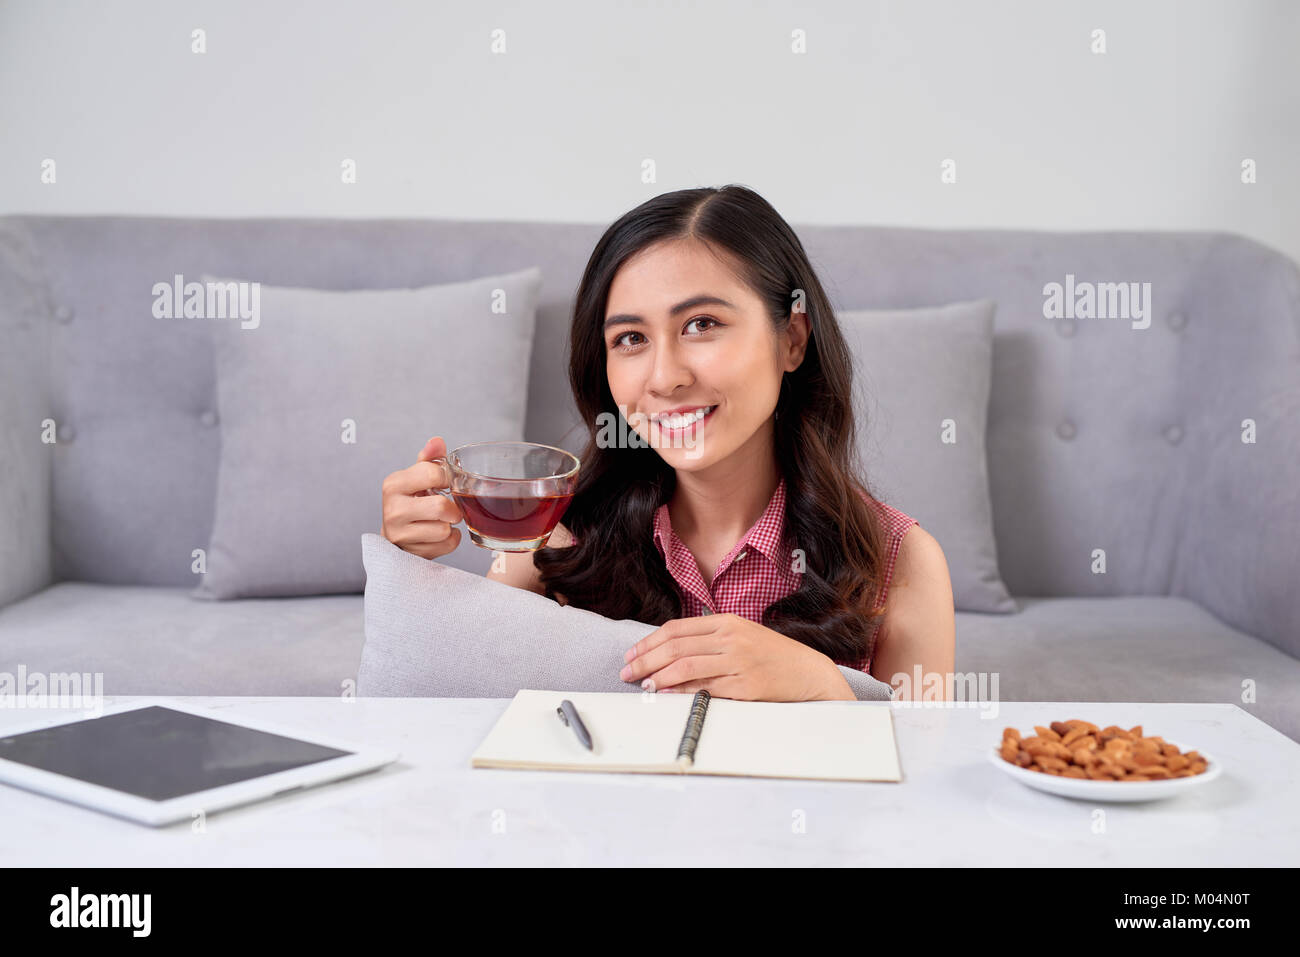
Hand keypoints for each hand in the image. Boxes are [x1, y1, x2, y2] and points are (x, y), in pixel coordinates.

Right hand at [380, 435, 463, 559]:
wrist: (395, 538)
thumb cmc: (410, 502)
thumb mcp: (415, 477)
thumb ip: (429, 459)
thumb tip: (437, 442)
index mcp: (394, 484)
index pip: (432, 473)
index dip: (448, 478)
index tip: (446, 483)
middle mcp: (393, 509)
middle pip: (441, 506)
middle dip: (452, 508)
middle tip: (449, 507)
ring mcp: (400, 533)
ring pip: (445, 529)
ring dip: (451, 525)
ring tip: (440, 521)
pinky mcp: (411, 552)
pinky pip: (447, 545)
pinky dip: (451, 540)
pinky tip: (439, 535)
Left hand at [619, 613, 854, 701]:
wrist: (807, 672)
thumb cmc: (772, 655)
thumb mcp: (741, 636)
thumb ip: (708, 640)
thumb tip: (669, 654)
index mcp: (726, 622)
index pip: (676, 629)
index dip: (648, 642)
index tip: (631, 654)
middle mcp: (730, 639)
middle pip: (675, 647)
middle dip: (644, 660)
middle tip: (626, 672)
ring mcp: (737, 662)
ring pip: (685, 667)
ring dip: (657, 677)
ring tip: (642, 684)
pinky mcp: (744, 686)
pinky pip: (704, 689)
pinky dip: (681, 692)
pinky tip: (667, 694)